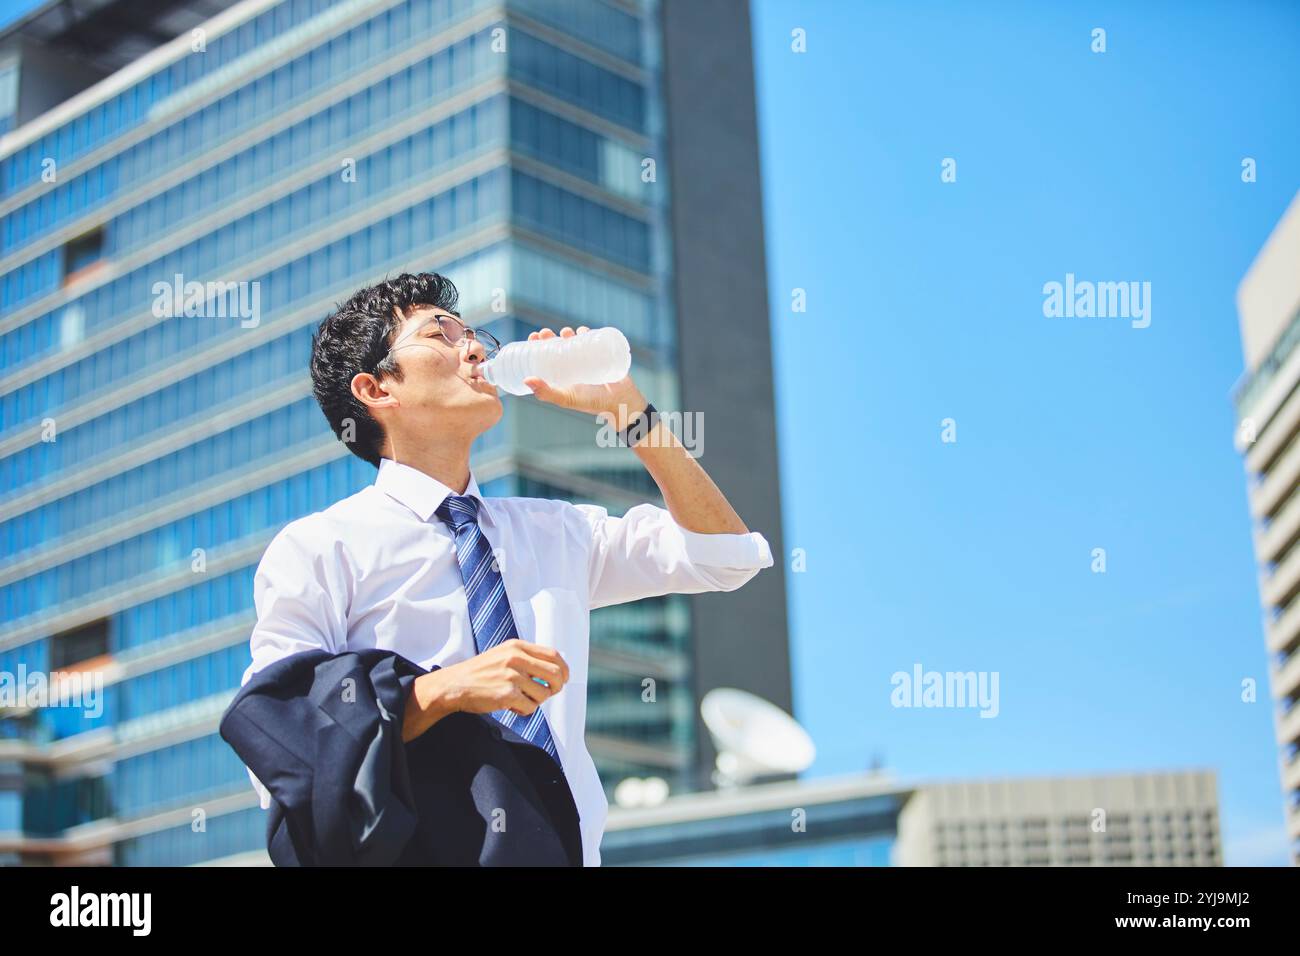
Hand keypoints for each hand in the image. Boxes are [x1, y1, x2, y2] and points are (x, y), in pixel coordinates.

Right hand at [434, 638, 569, 718]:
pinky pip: (530, 707)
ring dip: (535, 701)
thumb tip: (556, 670)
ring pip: (543, 694)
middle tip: (550, 693)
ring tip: (519, 699)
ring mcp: (511, 676)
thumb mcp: (503, 654)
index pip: (553, 655)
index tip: (564, 679)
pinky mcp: (506, 694)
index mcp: (517, 646)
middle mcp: (515, 658)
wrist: (454, 685)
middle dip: (557, 687)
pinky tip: (511, 706)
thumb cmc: (480, 672)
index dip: (563, 669)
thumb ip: (527, 657)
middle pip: (555, 674)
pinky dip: (524, 710)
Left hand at [522, 326, 647, 429]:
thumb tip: (525, 379)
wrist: (620, 402)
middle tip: (545, 333)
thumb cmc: (591, 402)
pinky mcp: (601, 355)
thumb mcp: (566, 398)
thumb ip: (546, 393)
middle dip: (549, 336)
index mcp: (560, 375)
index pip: (545, 357)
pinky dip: (587, 332)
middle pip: (557, 347)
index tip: (533, 337)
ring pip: (573, 341)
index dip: (538, 346)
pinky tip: (582, 330)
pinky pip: (592, 340)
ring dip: (567, 332)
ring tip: (565, 332)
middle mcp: (571, 367)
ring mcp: (586, 360)